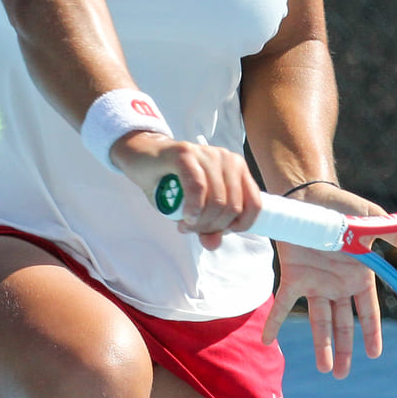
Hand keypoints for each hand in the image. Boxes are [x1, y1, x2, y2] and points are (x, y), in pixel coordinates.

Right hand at [112, 133, 260, 250]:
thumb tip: (213, 244)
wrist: (141, 157)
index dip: (239, 225)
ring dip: (200, 221)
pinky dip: (193, 207)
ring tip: (184, 225)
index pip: (254, 204)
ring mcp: (208, 154)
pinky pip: (198, 187)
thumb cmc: (169, 182)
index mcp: (237, 170)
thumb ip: (206, 227)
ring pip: (217, 200)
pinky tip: (186, 217)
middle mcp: (227, 159)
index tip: (218, 231)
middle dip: (212, 226)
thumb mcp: (192, 210)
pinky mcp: (186, 153)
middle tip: (192, 230)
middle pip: (232, 206)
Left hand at [264, 183, 396, 378]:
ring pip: (319, 321)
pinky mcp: (293, 276)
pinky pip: (284, 303)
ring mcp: (315, 282)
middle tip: (342, 375)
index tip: (374, 355)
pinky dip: (276, 321)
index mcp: (359, 275)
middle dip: (344, 349)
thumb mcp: (373, 222)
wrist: (309, 196)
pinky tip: (267, 339)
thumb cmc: (344, 209)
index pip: (368, 311)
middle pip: (342, 324)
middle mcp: (337, 284)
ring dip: (320, 345)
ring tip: (325, 370)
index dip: (371, 333)